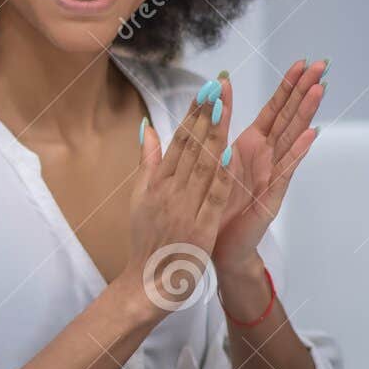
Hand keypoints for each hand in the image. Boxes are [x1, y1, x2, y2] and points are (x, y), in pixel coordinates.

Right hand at [116, 76, 235, 320]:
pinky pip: (210, 196)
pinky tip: (227, 152)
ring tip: (224, 108)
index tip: (206, 89)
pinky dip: (218, 174)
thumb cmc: (147, 240)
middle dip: (205, 115)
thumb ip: (148, 161)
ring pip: (201, 165)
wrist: (147, 281)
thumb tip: (148, 128)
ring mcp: (183, 207)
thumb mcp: (140, 197)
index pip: (178, 140)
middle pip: (190, 147)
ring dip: (213, 134)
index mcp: (157, 182)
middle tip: (217, 86)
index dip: (193, 114)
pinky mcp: (198, 226)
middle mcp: (169, 190)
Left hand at [211, 60, 324, 274]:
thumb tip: (216, 95)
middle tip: (321, 65)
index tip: (301, 62)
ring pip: (291, 139)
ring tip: (320, 89)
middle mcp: (266, 157)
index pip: (273, 110)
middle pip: (288, 118)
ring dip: (305, 113)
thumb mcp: (211, 160)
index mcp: (250, 146)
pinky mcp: (271, 196)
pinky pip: (285, 170)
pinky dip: (297, 152)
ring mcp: (272, 175)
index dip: (286, 87)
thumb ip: (215, 129)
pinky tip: (311, 135)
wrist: (216, 245)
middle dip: (303, 91)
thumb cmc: (215, 203)